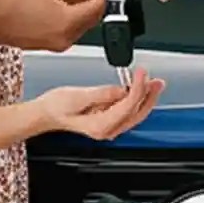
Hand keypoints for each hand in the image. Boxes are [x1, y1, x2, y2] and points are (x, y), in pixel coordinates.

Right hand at [0, 0, 104, 50]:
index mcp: (68, 23)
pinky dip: (68, 13)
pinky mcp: (50, 44)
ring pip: (80, 22)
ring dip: (79, 3)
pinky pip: (68, 28)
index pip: (99, 6)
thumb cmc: (10, 3)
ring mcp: (58, 43)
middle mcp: (66, 37)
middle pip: (92, 16)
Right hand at [35, 69, 165, 139]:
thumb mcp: (77, 96)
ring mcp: (109, 126)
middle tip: (157, 81)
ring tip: (152, 82)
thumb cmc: (57, 107)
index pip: (127, 106)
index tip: (141, 73)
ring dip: (145, 97)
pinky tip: (138, 88)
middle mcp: (108, 129)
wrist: (46, 113)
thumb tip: (121, 90)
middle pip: (136, 114)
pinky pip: (128, 111)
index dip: (138, 88)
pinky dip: (136, 99)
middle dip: (149, 96)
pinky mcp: (109, 120)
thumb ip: (102, 94)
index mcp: (101, 126)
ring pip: (134, 113)